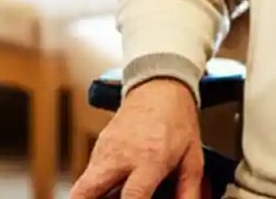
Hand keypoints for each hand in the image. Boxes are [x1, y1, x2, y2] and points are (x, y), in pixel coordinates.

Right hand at [69, 79, 203, 198]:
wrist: (159, 88)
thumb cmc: (177, 122)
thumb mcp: (192, 160)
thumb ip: (188, 192)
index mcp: (150, 160)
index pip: (132, 197)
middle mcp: (121, 156)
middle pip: (85, 191)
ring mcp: (105, 149)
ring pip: (83, 184)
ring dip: (92, 194)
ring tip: (112, 195)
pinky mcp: (99, 145)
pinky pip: (90, 173)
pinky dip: (96, 186)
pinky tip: (113, 189)